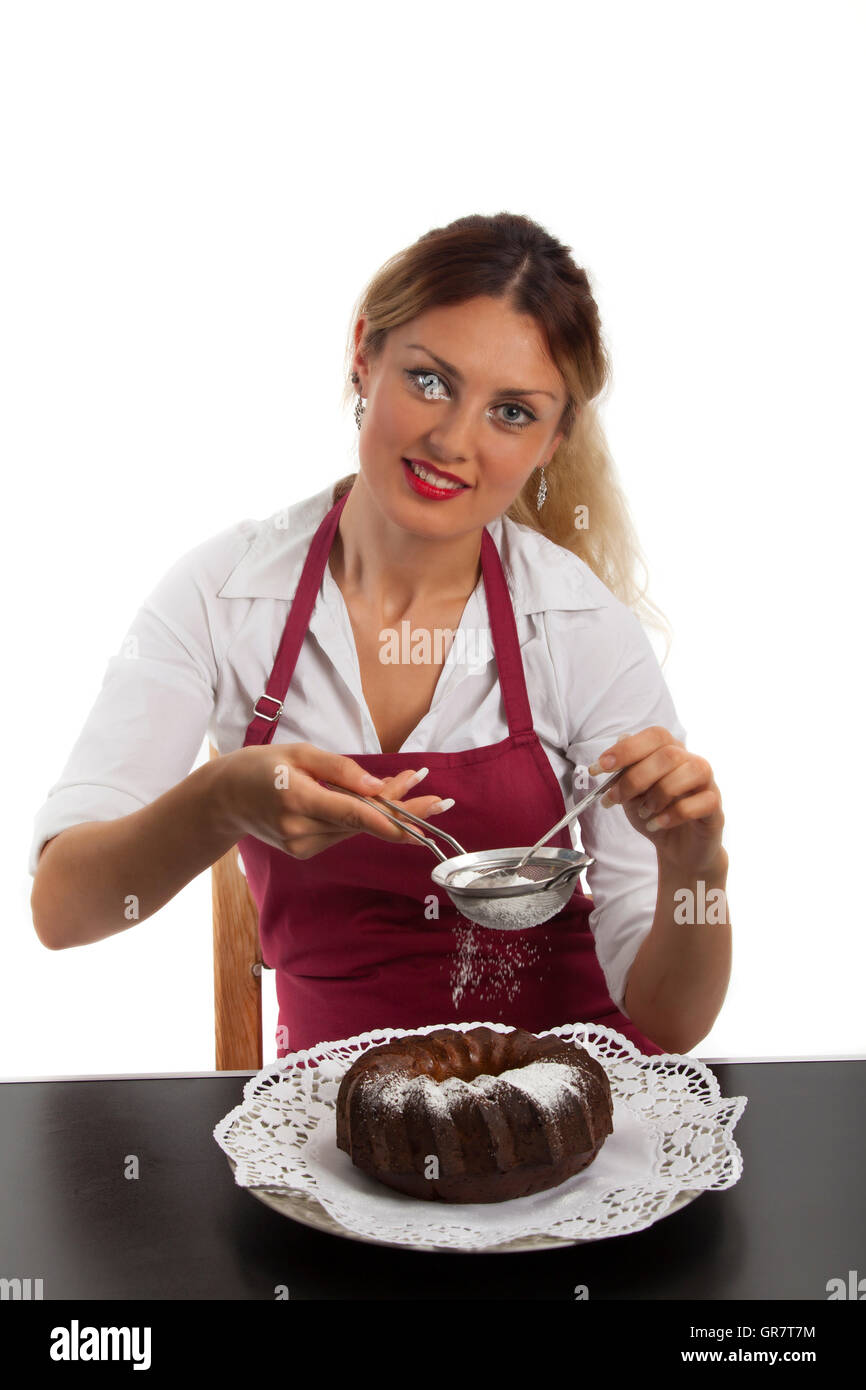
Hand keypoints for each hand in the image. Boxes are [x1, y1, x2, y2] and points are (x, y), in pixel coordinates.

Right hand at [213, 742, 451, 858]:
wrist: (225, 798)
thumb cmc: (262, 766)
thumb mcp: (300, 753)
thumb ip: (341, 770)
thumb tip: (377, 787)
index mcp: (298, 799)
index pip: (353, 813)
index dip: (391, 820)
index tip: (421, 825)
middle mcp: (300, 829)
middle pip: (363, 821)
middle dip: (401, 808)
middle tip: (439, 800)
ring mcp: (302, 845)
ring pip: (356, 827)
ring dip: (383, 809)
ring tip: (407, 781)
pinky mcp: (304, 851)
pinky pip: (342, 831)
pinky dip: (361, 816)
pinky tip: (374, 798)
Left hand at [588, 726, 725, 875]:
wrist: (678, 850)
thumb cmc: (654, 815)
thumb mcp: (631, 794)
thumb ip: (625, 770)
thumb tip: (620, 739)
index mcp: (671, 752)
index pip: (656, 735)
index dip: (628, 748)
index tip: (601, 767)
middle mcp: (692, 762)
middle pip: (669, 754)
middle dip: (636, 777)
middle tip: (616, 798)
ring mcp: (708, 784)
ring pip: (689, 772)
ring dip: (657, 795)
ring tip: (643, 812)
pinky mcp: (715, 809)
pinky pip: (701, 802)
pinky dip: (673, 815)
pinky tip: (657, 824)